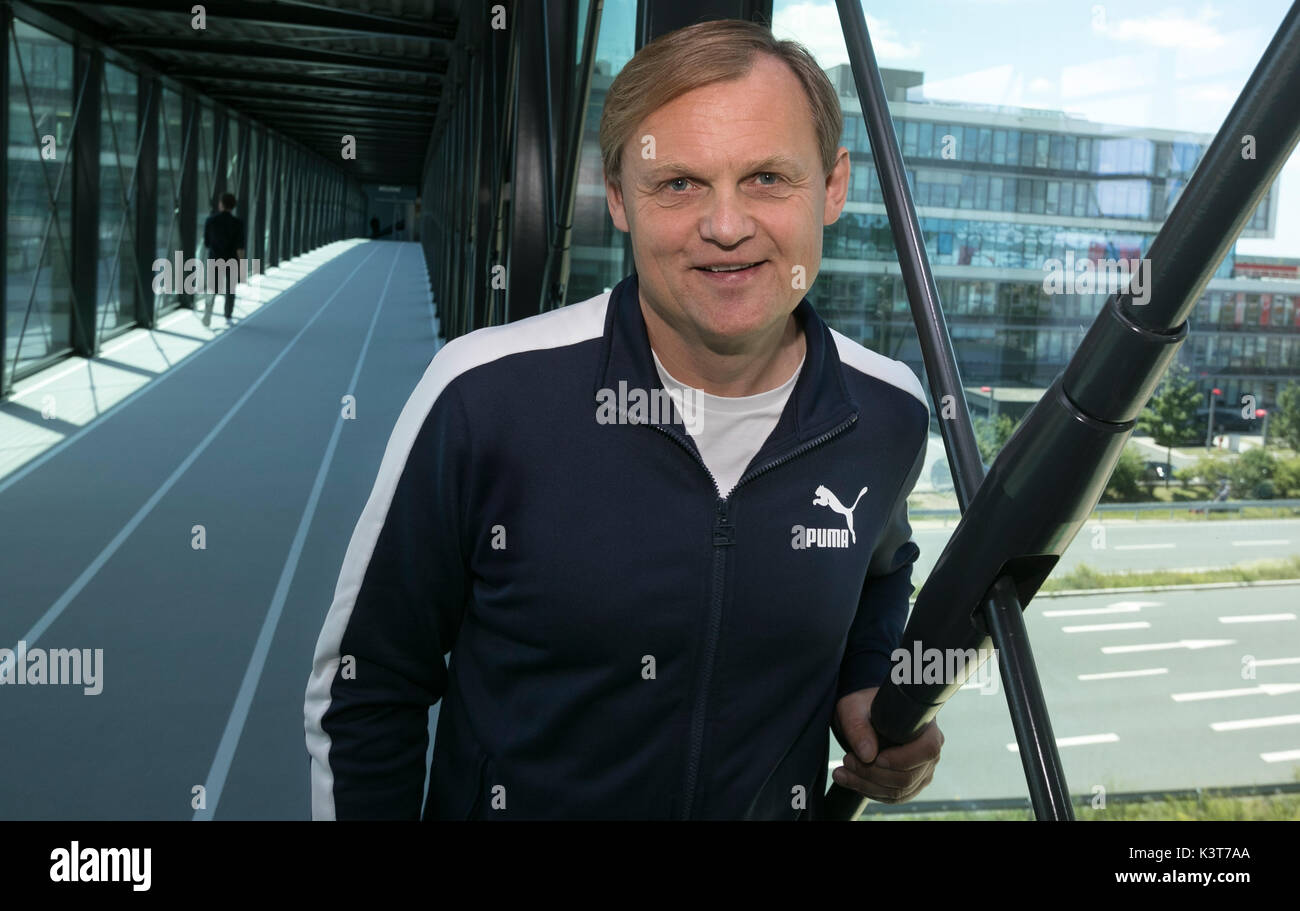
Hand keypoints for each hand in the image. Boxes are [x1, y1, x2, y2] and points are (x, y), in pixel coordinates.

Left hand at [830, 686, 942, 803]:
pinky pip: (894, 797)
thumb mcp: (854, 710)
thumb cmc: (863, 708)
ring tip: (841, 772)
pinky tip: (849, 780)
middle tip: (847, 760)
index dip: (902, 759)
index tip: (875, 758)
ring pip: (900, 792)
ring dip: (867, 785)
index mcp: (925, 727)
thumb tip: (867, 755)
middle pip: (909, 776)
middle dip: (873, 774)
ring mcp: (922, 770)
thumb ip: (858, 728)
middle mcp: (929, 751)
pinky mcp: (910, 784)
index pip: (927, 749)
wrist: (863, 717)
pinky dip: (869, 792)